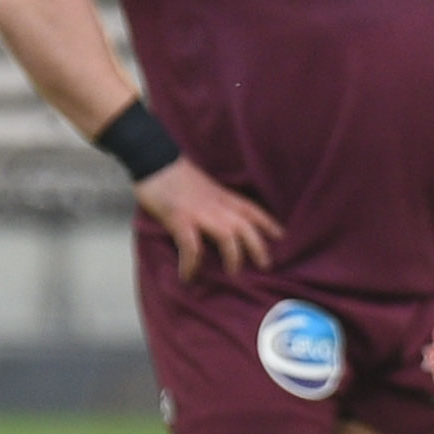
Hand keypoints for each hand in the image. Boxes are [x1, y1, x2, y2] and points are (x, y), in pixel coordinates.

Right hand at [134, 158, 282, 281]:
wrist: (153, 159)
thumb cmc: (173, 172)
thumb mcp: (202, 185)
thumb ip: (212, 199)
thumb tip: (214, 212)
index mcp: (221, 195)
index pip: (251, 209)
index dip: (267, 223)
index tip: (280, 236)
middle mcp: (216, 204)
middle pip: (246, 226)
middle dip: (258, 246)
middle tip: (266, 265)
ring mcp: (199, 212)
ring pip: (228, 236)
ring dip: (233, 256)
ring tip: (233, 274)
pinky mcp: (180, 218)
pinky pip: (192, 246)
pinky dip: (191, 263)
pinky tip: (188, 275)